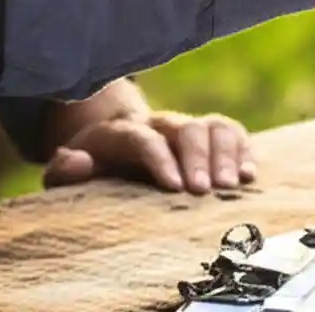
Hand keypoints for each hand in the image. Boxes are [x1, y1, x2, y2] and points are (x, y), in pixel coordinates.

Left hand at [43, 108, 254, 193]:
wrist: (114, 149)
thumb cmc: (93, 171)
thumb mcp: (68, 175)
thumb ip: (65, 171)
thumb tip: (77, 160)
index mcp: (120, 133)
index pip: (141, 137)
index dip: (159, 158)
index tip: (174, 186)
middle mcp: (158, 123)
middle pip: (184, 127)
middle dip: (197, 157)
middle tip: (204, 190)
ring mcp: (186, 127)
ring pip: (213, 125)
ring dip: (225, 153)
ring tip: (231, 185)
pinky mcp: (209, 135)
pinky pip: (233, 131)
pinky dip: (244, 150)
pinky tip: (249, 176)